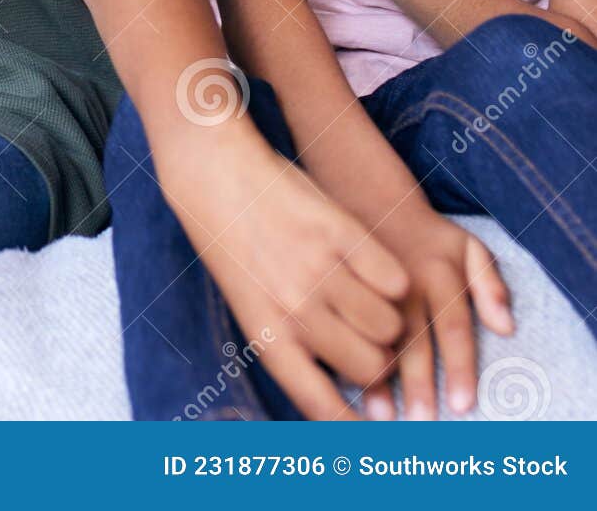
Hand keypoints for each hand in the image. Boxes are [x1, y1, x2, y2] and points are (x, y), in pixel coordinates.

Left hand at [161, 137, 408, 420]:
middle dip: (378, 360)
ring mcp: (319, 268)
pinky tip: (373, 267)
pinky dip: (394, 280)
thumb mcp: (251, 304)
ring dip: (389, 319)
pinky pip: (394, 278)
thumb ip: (294, 340)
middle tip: (369, 339)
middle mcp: (294, 308)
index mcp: (267, 335)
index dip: (354, 429)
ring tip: (368, 298)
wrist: (216, 174)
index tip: (377, 438)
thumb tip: (345, 383)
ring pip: (390, 324)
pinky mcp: (340, 231)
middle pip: (371, 365)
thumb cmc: (235, 244)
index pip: (321, 403)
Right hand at [361, 198, 512, 419]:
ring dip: (379, 378)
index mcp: (439, 274)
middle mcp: (405, 284)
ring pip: (376, 337)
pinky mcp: (345, 287)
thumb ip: (490, 284)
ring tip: (382, 418)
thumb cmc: (431, 239)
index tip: (462, 405)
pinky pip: (346, 326)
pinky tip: (344, 386)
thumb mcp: (468, 246)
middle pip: (414, 340)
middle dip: (418, 383)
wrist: (373, 200)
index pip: (454, 326)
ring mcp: (371, 286)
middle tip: (423, 423)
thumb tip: (508, 328)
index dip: (459, 366)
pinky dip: (345, 357)